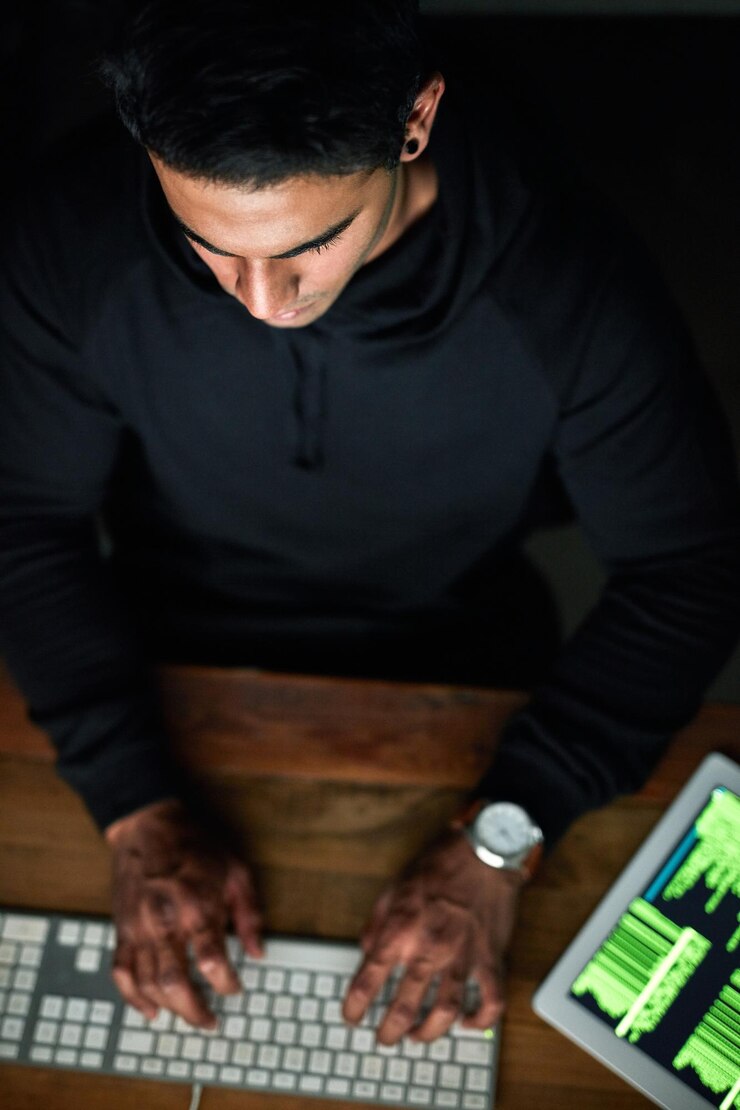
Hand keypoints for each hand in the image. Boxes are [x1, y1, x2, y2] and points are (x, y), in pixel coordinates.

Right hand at [105, 799, 261, 1027]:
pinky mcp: (122, 929)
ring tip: (188, 1016)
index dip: (227, 985)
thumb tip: (257, 952)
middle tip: (211, 1021)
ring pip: (148, 986)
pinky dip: (133, 998)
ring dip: (169, 1009)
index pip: (213, 965)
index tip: (235, 988)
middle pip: (175, 986)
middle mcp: (165, 924)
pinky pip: (121, 973)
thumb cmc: (194, 845)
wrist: (147, 824)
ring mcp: (139, 929)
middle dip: (196, 1011)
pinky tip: (149, 1010)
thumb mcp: (236, 870)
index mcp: (197, 909)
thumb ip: (250, 914)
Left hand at [342, 829, 522, 1043]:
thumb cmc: (438, 865)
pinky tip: (466, 1022)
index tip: (351, 1017)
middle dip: (390, 1031)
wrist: (484, 850)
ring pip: (444, 1012)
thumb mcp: (393, 888)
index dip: (354, 1006)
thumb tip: (366, 952)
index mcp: (400, 931)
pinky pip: (490, 1000)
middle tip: (384, 1038)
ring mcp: (462, 957)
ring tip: (417, 1037)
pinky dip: (479, 1019)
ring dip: (428, 1033)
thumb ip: (376, 924)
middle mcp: (429, 949)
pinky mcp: (490, 957)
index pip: (368, 981)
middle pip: (405, 1007)